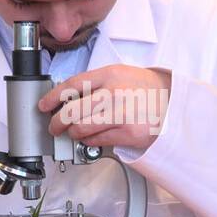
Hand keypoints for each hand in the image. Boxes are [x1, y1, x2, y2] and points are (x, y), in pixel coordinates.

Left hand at [38, 65, 171, 151]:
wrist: (173, 102)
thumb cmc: (146, 89)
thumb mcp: (120, 75)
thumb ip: (96, 84)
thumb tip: (68, 99)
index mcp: (110, 74)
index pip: (71, 85)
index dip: (52, 97)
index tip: (43, 105)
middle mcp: (114, 93)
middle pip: (71, 112)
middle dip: (57, 123)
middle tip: (54, 127)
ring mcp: (121, 114)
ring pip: (80, 129)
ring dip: (73, 134)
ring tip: (74, 133)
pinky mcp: (128, 133)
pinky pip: (97, 140)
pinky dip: (89, 141)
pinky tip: (91, 138)